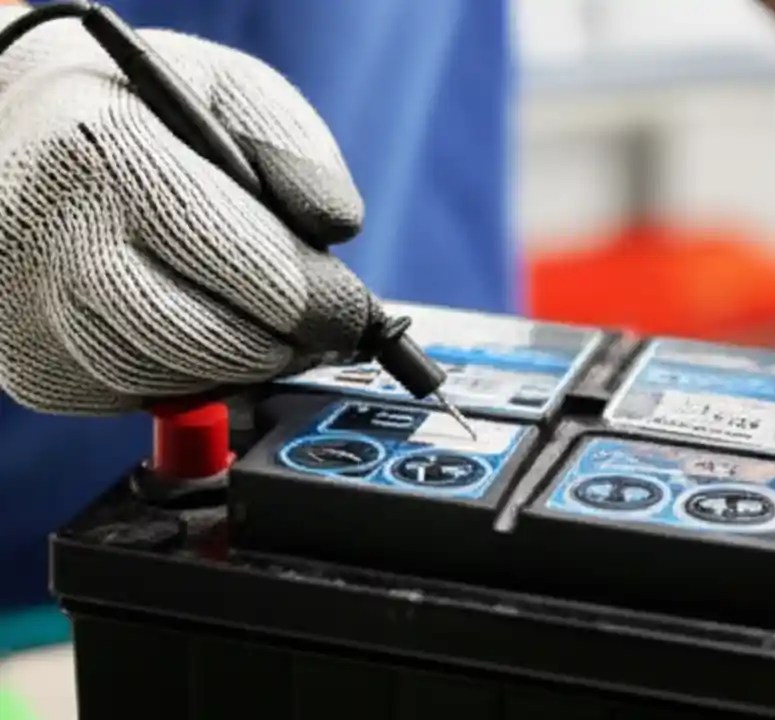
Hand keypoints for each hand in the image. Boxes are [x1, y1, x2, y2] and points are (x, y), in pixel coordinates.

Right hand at [0, 8, 373, 413]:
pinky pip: (134, 398)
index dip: (312, 297)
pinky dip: (184, 381)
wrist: (12, 128)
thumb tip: (335, 231)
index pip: (233, 256)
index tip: (354, 312)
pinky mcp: (28, 365)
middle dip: (283, 346)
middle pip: (204, 337)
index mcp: (103, 147)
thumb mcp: (226, 88)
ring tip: (268, 332)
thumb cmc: (135, 107)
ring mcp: (26, 308)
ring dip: (239, 369)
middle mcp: (49, 231)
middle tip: (322, 334)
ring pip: (172, 380)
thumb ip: (296, 148)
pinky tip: (195, 335)